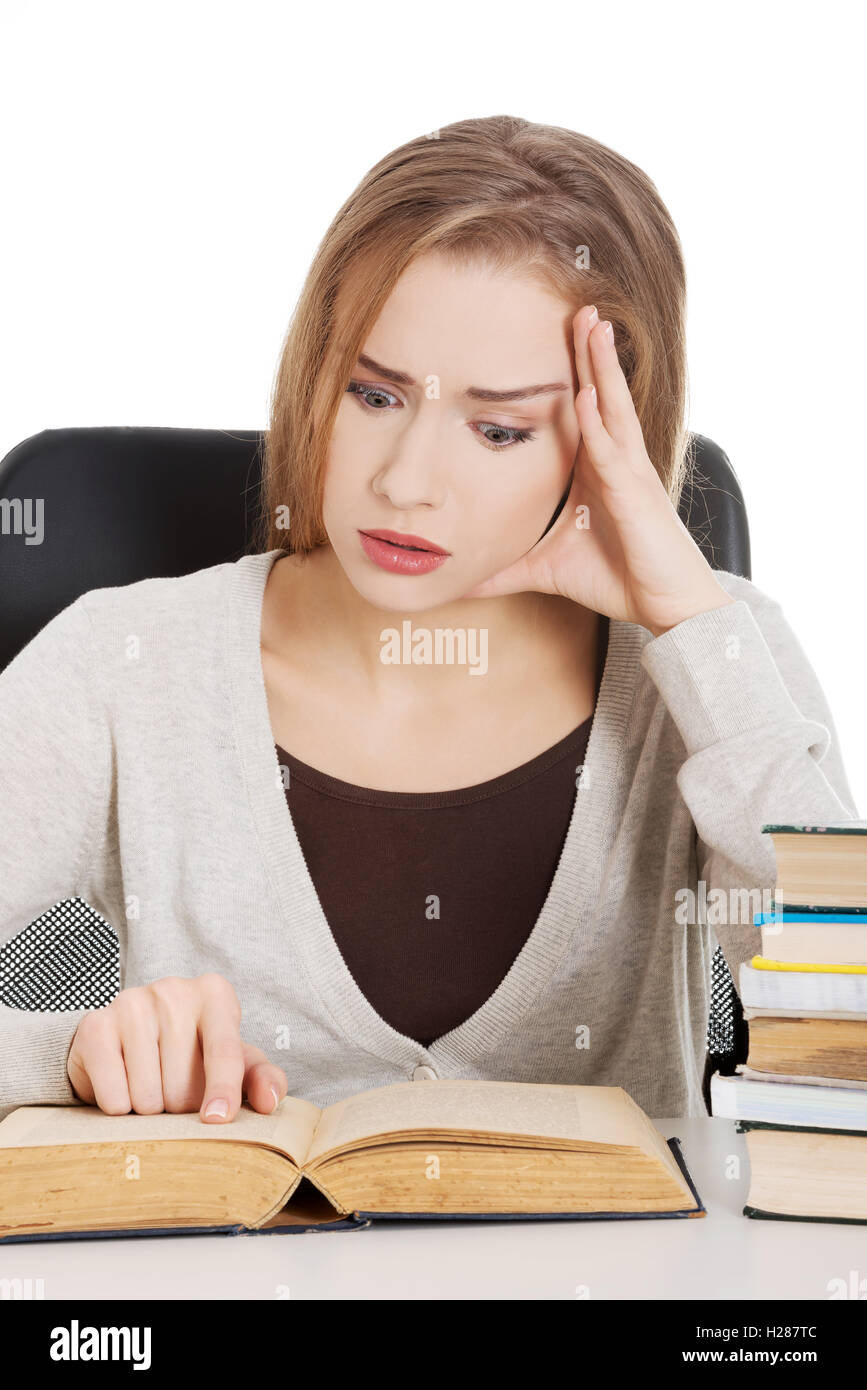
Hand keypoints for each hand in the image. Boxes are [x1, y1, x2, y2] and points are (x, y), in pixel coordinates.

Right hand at [67, 973, 287, 1122]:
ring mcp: (132, 1002)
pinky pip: (112, 1093)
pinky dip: (118, 1107)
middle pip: (182, 1085)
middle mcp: (174, 991)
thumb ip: (260, 1079)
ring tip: (149, 1089)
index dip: (223, 1089)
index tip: (217, 1118)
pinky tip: (122, 1088)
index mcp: (215, 995)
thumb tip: (269, 1102)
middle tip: (175, 1094)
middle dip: (180, 1107)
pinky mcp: (96, 1024)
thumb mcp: (234, 1063)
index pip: (224, 1050)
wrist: (127, 1043)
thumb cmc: (192, 1055)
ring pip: (146, 1095)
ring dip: (148, 1110)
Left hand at [465, 304, 734, 637]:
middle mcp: (616, 463)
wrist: (663, 607)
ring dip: (602, 368)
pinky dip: (599, 424)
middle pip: (601, 395)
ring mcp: (629, 475)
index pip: (583, 411)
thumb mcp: (544, 571)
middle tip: (577, 305)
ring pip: (613, 410)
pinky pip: (614, 454)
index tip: (550, 335)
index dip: (572, 373)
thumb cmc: (616, 579)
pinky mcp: (637, 497)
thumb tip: (462, 581)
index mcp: (596, 470)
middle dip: (589, 352)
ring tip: (593, 324)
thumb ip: (503, 570)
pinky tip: (587, 396)